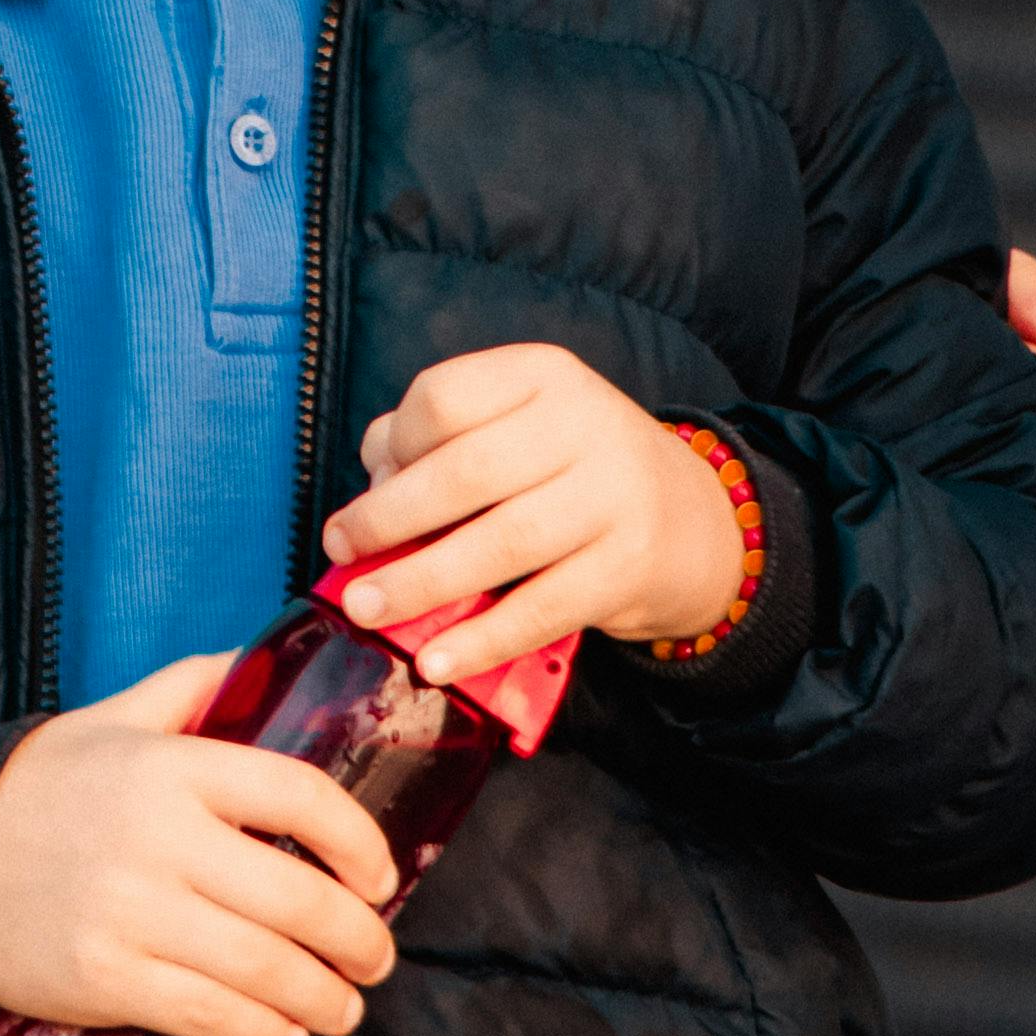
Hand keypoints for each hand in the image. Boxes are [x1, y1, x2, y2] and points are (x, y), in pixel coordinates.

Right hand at [0, 655, 406, 1035]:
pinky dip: (265, 1030)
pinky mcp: (103, 977)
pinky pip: (210, 1013)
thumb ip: (192, 686)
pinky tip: (287, 1033)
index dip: (359, 841)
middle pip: (297, 898)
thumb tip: (264, 658)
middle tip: (376, 958)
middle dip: (357, 940)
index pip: (298, 796)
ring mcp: (129, 913)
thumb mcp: (113, 719)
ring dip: (324, 997)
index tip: (380, 876)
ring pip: (264, 969)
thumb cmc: (41, 790)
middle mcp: (158, 838)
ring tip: (344, 1007)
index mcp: (171, 767)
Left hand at [321, 342, 745, 684]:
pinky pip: (543, 608)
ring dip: (422, 582)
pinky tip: (436, 660)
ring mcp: (615, 495)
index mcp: (543, 375)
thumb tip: (373, 483)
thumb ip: (442, 444)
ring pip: (501, 542)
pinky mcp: (630, 566)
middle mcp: (585, 423)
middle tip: (340, 553)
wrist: (694, 523)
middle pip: (466, 471)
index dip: (394, 444)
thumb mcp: (519, 430)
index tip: (368, 487)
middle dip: (388, 518)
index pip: (444, 397)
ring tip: (367, 608)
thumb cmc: (573, 474)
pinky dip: (482, 638)